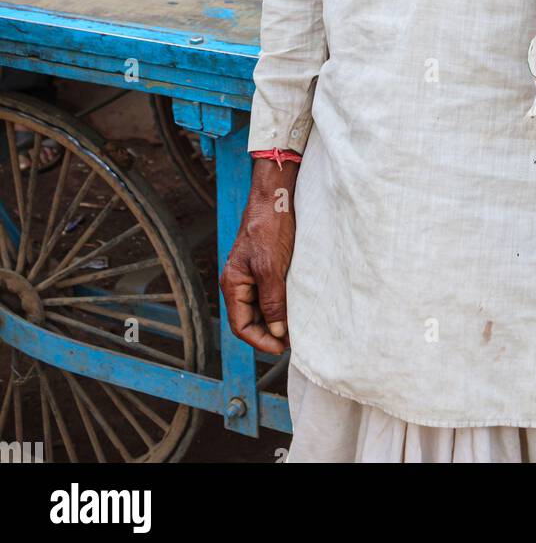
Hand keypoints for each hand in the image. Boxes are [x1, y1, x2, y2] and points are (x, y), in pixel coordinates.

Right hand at [220, 159, 298, 354]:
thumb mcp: (270, 267)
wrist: (276, 194)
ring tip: (297, 325)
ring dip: (277, 318)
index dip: (261, 341)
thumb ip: (272, 301)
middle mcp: (239, 281)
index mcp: (233, 283)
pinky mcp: (266, 264)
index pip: (241, 326)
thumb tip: (276, 331)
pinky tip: (297, 305)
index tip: (282, 348)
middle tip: (293, 340)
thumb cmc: (269, 227)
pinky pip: (270, 292)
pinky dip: (282, 303)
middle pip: (251, 319)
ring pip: (262, 307)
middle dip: (269, 332)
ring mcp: (252, 273)